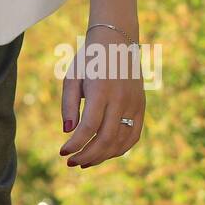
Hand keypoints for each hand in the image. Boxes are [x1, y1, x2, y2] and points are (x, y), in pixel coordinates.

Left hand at [59, 22, 143, 168]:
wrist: (117, 41)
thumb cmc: (89, 59)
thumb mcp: (73, 77)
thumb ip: (69, 105)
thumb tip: (68, 131)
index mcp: (101, 90)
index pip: (89, 127)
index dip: (76, 144)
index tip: (63, 152)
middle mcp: (121, 99)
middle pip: (106, 139)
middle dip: (88, 155)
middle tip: (72, 163)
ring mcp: (134, 104)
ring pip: (121, 141)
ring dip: (102, 156)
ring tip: (84, 161)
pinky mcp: (141, 107)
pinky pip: (134, 136)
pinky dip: (120, 149)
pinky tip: (104, 154)